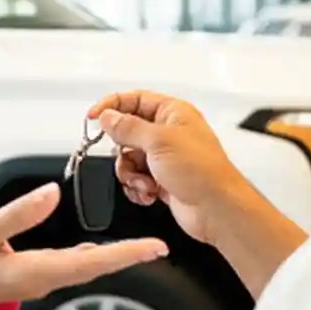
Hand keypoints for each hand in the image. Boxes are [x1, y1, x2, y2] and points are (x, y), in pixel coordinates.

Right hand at [0, 183, 167, 309]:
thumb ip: (17, 214)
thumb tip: (52, 194)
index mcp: (36, 270)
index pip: (91, 262)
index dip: (125, 254)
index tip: (153, 249)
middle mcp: (44, 279)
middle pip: (96, 268)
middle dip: (129, 256)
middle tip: (159, 248)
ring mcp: (40, 280)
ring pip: (86, 268)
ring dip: (114, 258)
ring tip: (141, 248)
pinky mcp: (34, 275)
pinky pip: (72, 267)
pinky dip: (93, 257)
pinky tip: (100, 251)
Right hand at [88, 90, 249, 244]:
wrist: (216, 210)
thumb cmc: (203, 171)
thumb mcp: (158, 141)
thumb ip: (128, 127)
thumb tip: (108, 117)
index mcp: (173, 113)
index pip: (135, 99)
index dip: (112, 105)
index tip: (94, 117)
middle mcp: (170, 133)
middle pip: (128, 133)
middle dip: (123, 150)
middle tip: (127, 156)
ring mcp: (166, 158)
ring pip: (129, 160)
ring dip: (131, 174)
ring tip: (145, 181)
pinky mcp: (163, 180)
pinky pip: (137, 179)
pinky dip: (138, 188)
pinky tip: (150, 192)